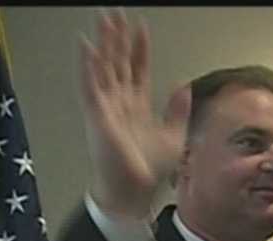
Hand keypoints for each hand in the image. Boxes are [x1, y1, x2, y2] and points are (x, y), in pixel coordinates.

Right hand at [79, 9, 189, 220]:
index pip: (138, 69)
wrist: (135, 191)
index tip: (141, 27)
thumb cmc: (149, 168)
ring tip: (104, 21)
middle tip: (116, 13)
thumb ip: (177, 110)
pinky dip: (89, 66)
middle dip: (118, 37)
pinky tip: (89, 47)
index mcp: (138, 105)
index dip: (140, 48)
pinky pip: (91, 85)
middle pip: (119, 62)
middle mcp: (120, 102)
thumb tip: (183, 85)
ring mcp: (107, 106)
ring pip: (104, 67)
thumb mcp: (174, 135)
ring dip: (104, 43)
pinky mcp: (98, 115)